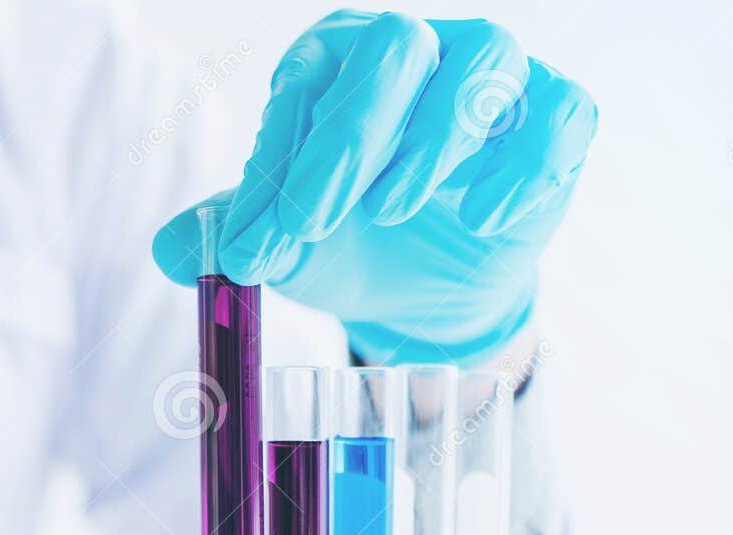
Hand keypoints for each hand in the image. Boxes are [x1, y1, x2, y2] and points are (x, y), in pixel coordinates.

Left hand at [153, 10, 596, 364]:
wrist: (423, 291)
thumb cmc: (345, 243)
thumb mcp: (282, 246)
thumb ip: (228, 239)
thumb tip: (173, 250)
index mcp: (337, 62)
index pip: (310, 79)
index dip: (282, 159)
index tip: (258, 244)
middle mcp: (417, 50)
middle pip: (396, 45)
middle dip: (351, 135)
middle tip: (316, 223)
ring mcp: (489, 79)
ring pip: (485, 59)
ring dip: (436, 136)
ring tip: (390, 211)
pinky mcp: (551, 119)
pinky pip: (560, 112)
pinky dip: (527, 165)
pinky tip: (483, 218)